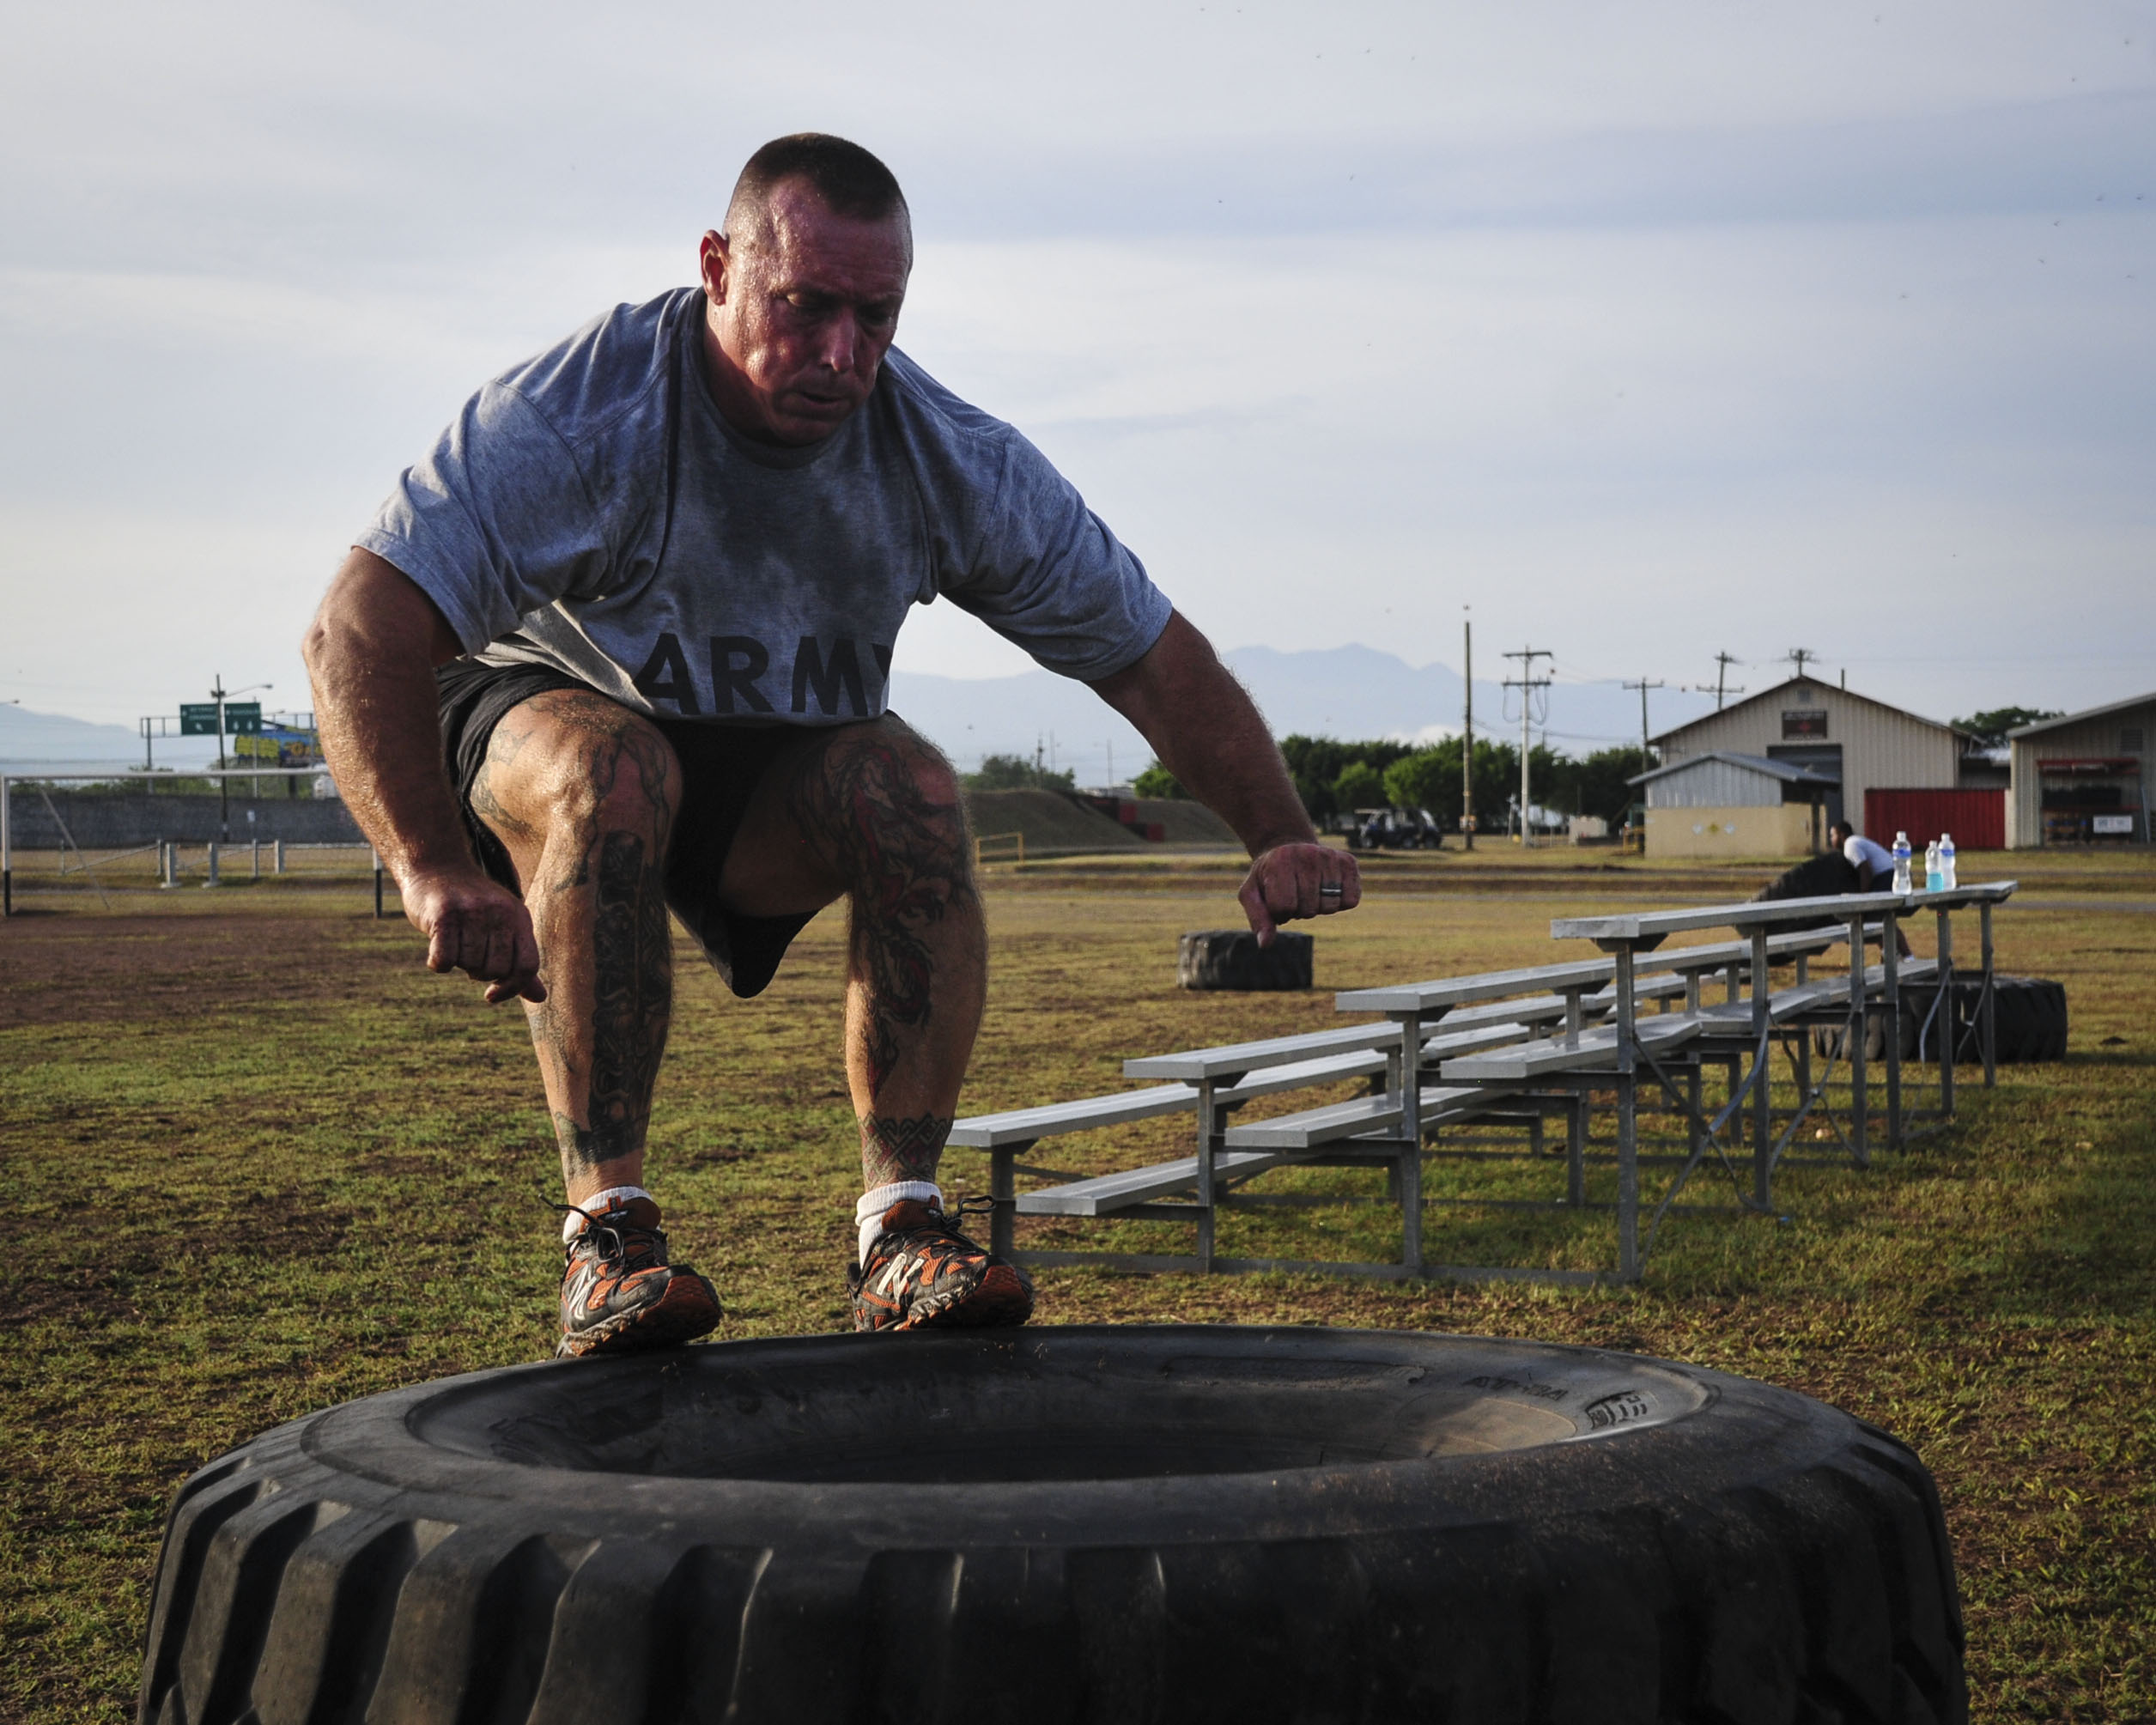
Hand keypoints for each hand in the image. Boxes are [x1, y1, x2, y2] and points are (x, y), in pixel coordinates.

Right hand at [402, 868, 545, 1003]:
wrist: (437, 868)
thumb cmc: (473, 907)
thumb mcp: (504, 927)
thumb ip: (520, 963)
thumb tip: (540, 998)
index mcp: (520, 917)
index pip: (527, 966)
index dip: (512, 988)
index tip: (491, 995)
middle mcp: (500, 912)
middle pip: (495, 969)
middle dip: (478, 973)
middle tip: (468, 954)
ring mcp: (472, 911)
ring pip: (469, 965)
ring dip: (458, 963)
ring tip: (454, 942)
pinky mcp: (444, 913)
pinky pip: (444, 959)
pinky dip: (437, 963)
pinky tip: (436, 949)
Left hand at [1238, 843, 1361, 946]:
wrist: (1288, 847)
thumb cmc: (1268, 876)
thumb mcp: (1252, 893)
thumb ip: (1258, 918)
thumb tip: (1265, 944)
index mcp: (1280, 862)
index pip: (1285, 907)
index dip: (1280, 912)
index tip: (1276, 900)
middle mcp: (1307, 855)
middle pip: (1309, 909)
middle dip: (1299, 910)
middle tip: (1294, 894)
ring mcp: (1330, 856)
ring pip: (1330, 907)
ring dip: (1319, 907)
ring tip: (1309, 891)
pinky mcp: (1349, 862)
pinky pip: (1351, 900)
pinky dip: (1340, 903)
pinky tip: (1328, 889)